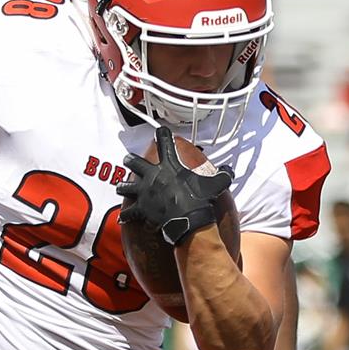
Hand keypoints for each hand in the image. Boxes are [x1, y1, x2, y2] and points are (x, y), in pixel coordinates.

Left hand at [117, 125, 232, 246]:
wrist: (189, 220)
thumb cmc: (201, 199)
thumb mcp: (216, 183)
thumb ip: (222, 174)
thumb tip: (229, 170)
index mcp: (169, 166)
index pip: (165, 144)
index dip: (162, 135)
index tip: (160, 130)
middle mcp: (153, 176)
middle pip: (135, 163)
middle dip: (131, 160)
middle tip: (127, 158)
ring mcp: (144, 192)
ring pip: (127, 187)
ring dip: (123, 186)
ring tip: (119, 187)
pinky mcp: (141, 209)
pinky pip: (130, 212)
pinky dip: (127, 216)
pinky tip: (122, 218)